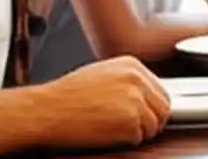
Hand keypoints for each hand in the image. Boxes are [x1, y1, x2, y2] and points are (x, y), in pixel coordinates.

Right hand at [37, 56, 170, 148]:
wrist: (45, 111)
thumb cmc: (65, 96)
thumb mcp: (102, 75)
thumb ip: (127, 81)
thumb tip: (146, 96)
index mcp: (132, 65)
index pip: (160, 91)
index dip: (151, 108)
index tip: (142, 115)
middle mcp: (137, 79)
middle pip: (163, 108)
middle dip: (151, 121)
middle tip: (131, 128)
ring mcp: (135, 99)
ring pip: (154, 125)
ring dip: (138, 133)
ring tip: (114, 130)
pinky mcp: (129, 120)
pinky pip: (139, 138)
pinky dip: (125, 141)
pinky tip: (107, 134)